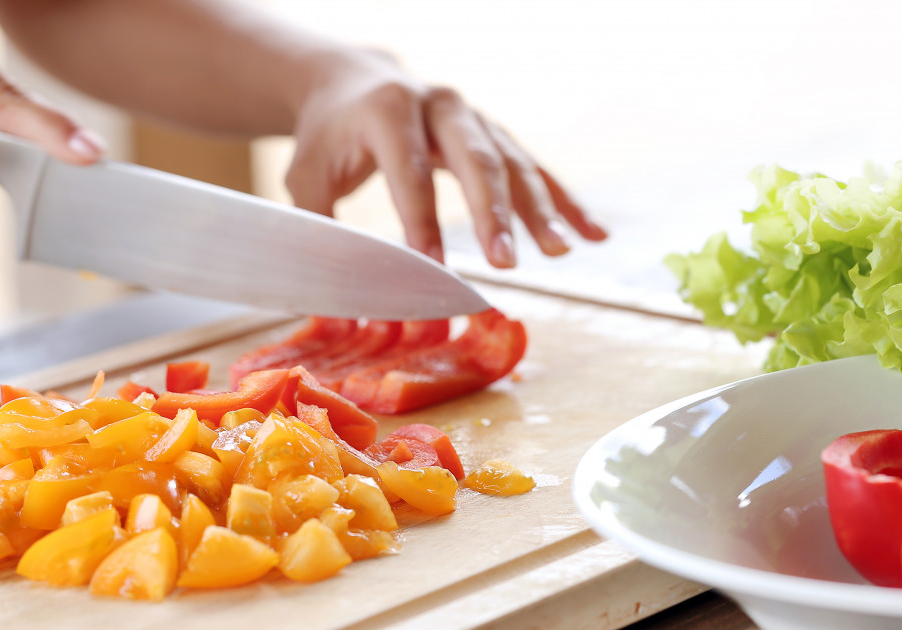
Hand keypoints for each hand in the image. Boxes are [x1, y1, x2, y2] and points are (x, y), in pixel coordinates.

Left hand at [284, 50, 607, 267]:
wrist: (356, 80)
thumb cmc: (330, 135)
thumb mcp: (308, 174)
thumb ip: (321, 230)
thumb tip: (333, 301)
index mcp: (389, 111)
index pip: (409, 171)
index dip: (421, 221)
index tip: (433, 268)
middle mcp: (440, 105)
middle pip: (475, 161)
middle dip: (493, 214)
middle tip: (505, 262)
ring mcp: (474, 116)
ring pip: (514, 163)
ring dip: (540, 210)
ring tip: (560, 251)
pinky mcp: (495, 132)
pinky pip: (535, 168)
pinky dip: (565, 202)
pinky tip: (594, 233)